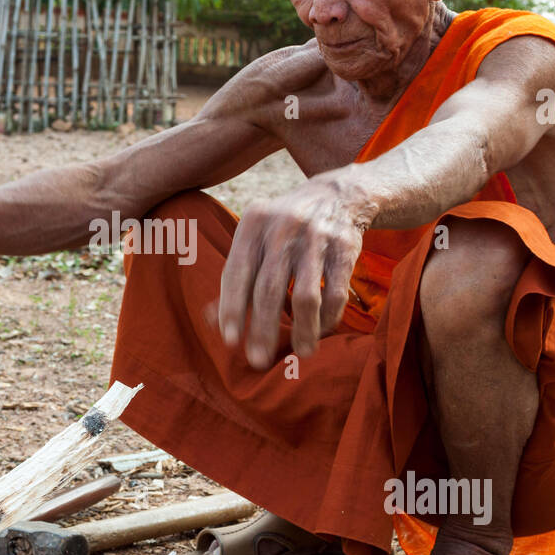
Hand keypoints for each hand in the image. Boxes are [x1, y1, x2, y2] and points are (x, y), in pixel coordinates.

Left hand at [217, 168, 370, 368]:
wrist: (338, 194)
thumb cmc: (285, 226)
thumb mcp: (255, 236)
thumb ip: (235, 274)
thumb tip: (210, 320)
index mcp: (254, 223)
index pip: (237, 272)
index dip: (232, 309)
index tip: (230, 341)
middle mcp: (283, 227)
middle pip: (269, 289)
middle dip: (263, 330)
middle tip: (258, 360)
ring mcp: (316, 237)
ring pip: (305, 296)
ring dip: (303, 330)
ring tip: (302, 353)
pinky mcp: (345, 248)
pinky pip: (335, 293)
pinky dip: (328, 317)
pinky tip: (322, 330)